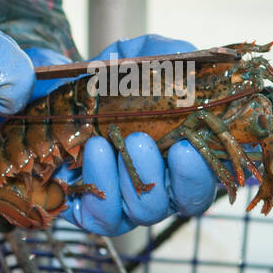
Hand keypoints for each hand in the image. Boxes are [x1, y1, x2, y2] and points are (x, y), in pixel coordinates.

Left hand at [52, 35, 219, 235]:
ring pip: (146, 212)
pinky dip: (99, 190)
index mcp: (190, 148)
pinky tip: (92, 156)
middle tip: (139, 142)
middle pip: (187, 201)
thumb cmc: (110, 79)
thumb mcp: (140, 56)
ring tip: (104, 143)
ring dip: (129, 179)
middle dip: (169, 176)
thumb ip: (167, 54)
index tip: (186, 148)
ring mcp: (134, 200)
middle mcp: (168, 181)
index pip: (215, 172)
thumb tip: (185, 63)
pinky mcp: (96, 210)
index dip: (206, 169)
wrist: (58, 91)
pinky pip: (104, 218)